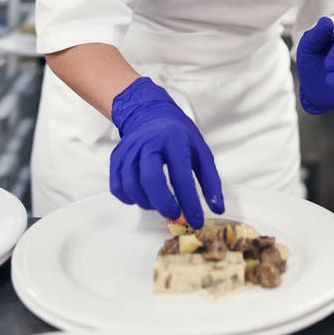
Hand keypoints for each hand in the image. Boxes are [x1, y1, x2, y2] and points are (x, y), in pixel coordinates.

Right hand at [110, 77, 223, 228]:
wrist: (149, 113)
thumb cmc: (177, 134)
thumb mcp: (200, 150)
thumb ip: (210, 180)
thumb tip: (216, 208)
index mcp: (173, 139)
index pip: (181, 175)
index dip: (189, 202)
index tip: (196, 221)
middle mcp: (148, 142)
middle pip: (150, 179)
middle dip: (163, 204)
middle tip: (175, 215)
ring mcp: (129, 149)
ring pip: (131, 185)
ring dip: (147, 203)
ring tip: (161, 204)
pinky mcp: (116, 157)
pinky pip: (117, 186)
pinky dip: (129, 199)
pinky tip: (144, 198)